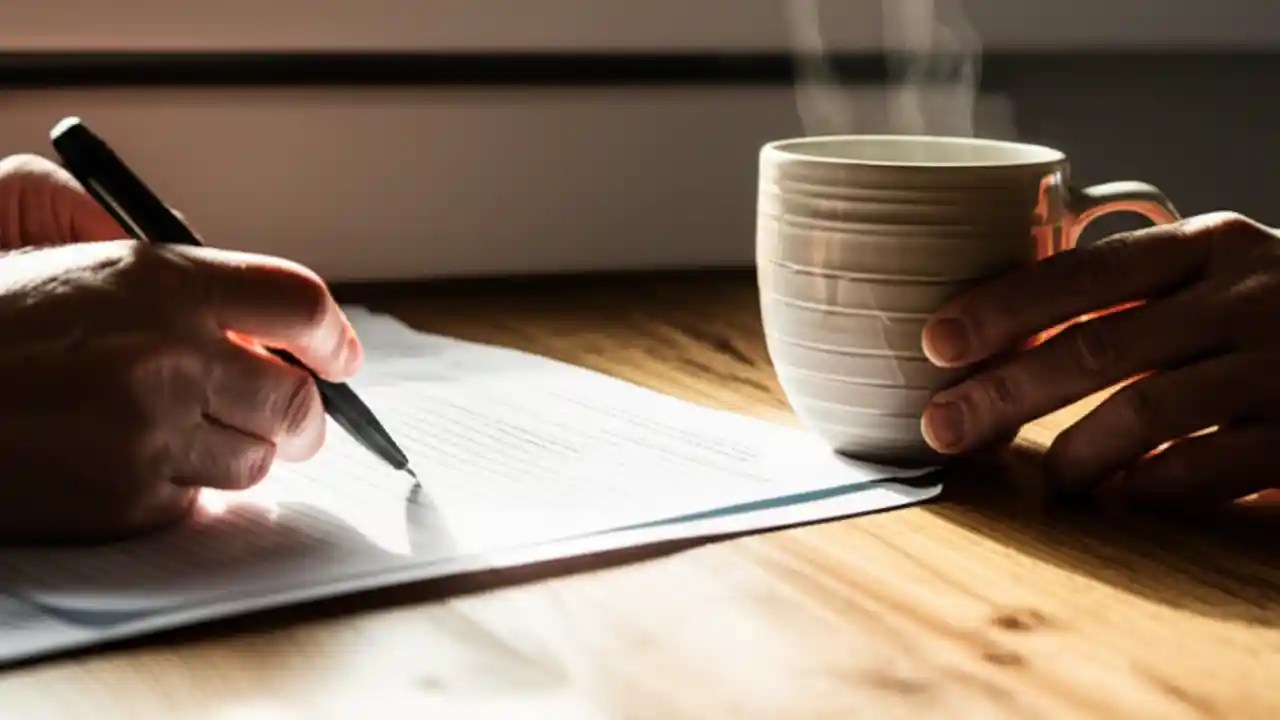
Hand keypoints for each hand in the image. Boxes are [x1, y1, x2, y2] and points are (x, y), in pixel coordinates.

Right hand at [0, 156, 362, 541]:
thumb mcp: (32, 222)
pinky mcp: (121, 501)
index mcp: (158, 280)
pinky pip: (198, 502)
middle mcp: (166, 357)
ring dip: (242, 449)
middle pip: (297, 398)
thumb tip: (237, 300)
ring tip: (194, 430)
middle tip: (292, 412)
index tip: (338, 354)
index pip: (298, 304)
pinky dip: (184, 486)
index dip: (332, 334)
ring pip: (256, 460)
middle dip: (304, 410)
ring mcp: (145, 435)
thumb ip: (141, 240)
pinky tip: (137, 459)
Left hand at [920, 212, 1279, 507]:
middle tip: (944, 428)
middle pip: (1096, 348)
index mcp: (1208, 245)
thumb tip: (993, 333)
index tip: (936, 343)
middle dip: (1006, 394)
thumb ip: (1126, 293)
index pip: (1084, 273)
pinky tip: (1125, 497)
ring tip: (1051, 477)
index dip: (1002, 310)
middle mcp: (1245, 295)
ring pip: (1148, 412)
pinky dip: (1154, 487)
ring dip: (1077, 453)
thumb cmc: (1275, 310)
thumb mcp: (1212, 275)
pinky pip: (1213, 468)